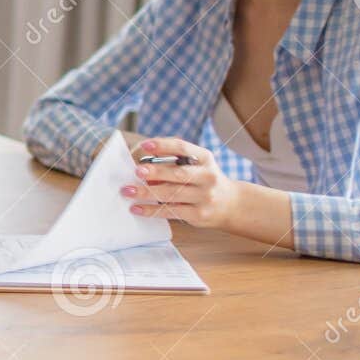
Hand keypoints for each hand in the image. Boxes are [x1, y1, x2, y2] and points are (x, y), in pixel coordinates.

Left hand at [122, 137, 239, 227]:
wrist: (232, 204)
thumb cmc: (205, 180)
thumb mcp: (198, 165)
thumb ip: (174, 162)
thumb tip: (144, 167)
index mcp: (205, 158)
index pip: (183, 148)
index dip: (163, 145)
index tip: (144, 145)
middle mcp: (207, 176)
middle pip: (178, 173)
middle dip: (156, 172)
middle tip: (137, 171)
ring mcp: (204, 196)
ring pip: (172, 194)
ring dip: (147, 193)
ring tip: (128, 191)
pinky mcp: (198, 214)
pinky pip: (171, 212)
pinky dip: (151, 210)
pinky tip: (137, 208)